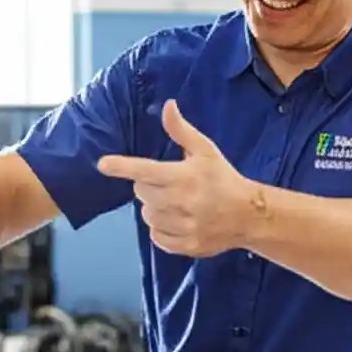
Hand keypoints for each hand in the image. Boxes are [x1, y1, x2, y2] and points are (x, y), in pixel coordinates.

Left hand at [97, 99, 259, 256]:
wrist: (249, 215)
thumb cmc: (223, 178)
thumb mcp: (205, 150)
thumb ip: (181, 130)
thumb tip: (168, 105)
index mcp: (185, 176)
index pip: (145, 170)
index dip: (122, 167)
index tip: (102, 164)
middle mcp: (183, 202)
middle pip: (141, 193)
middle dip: (148, 186)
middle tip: (167, 183)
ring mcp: (185, 227)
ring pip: (147, 216)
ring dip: (154, 208)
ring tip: (174, 202)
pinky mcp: (188, 246)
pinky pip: (156, 237)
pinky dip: (161, 229)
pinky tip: (177, 219)